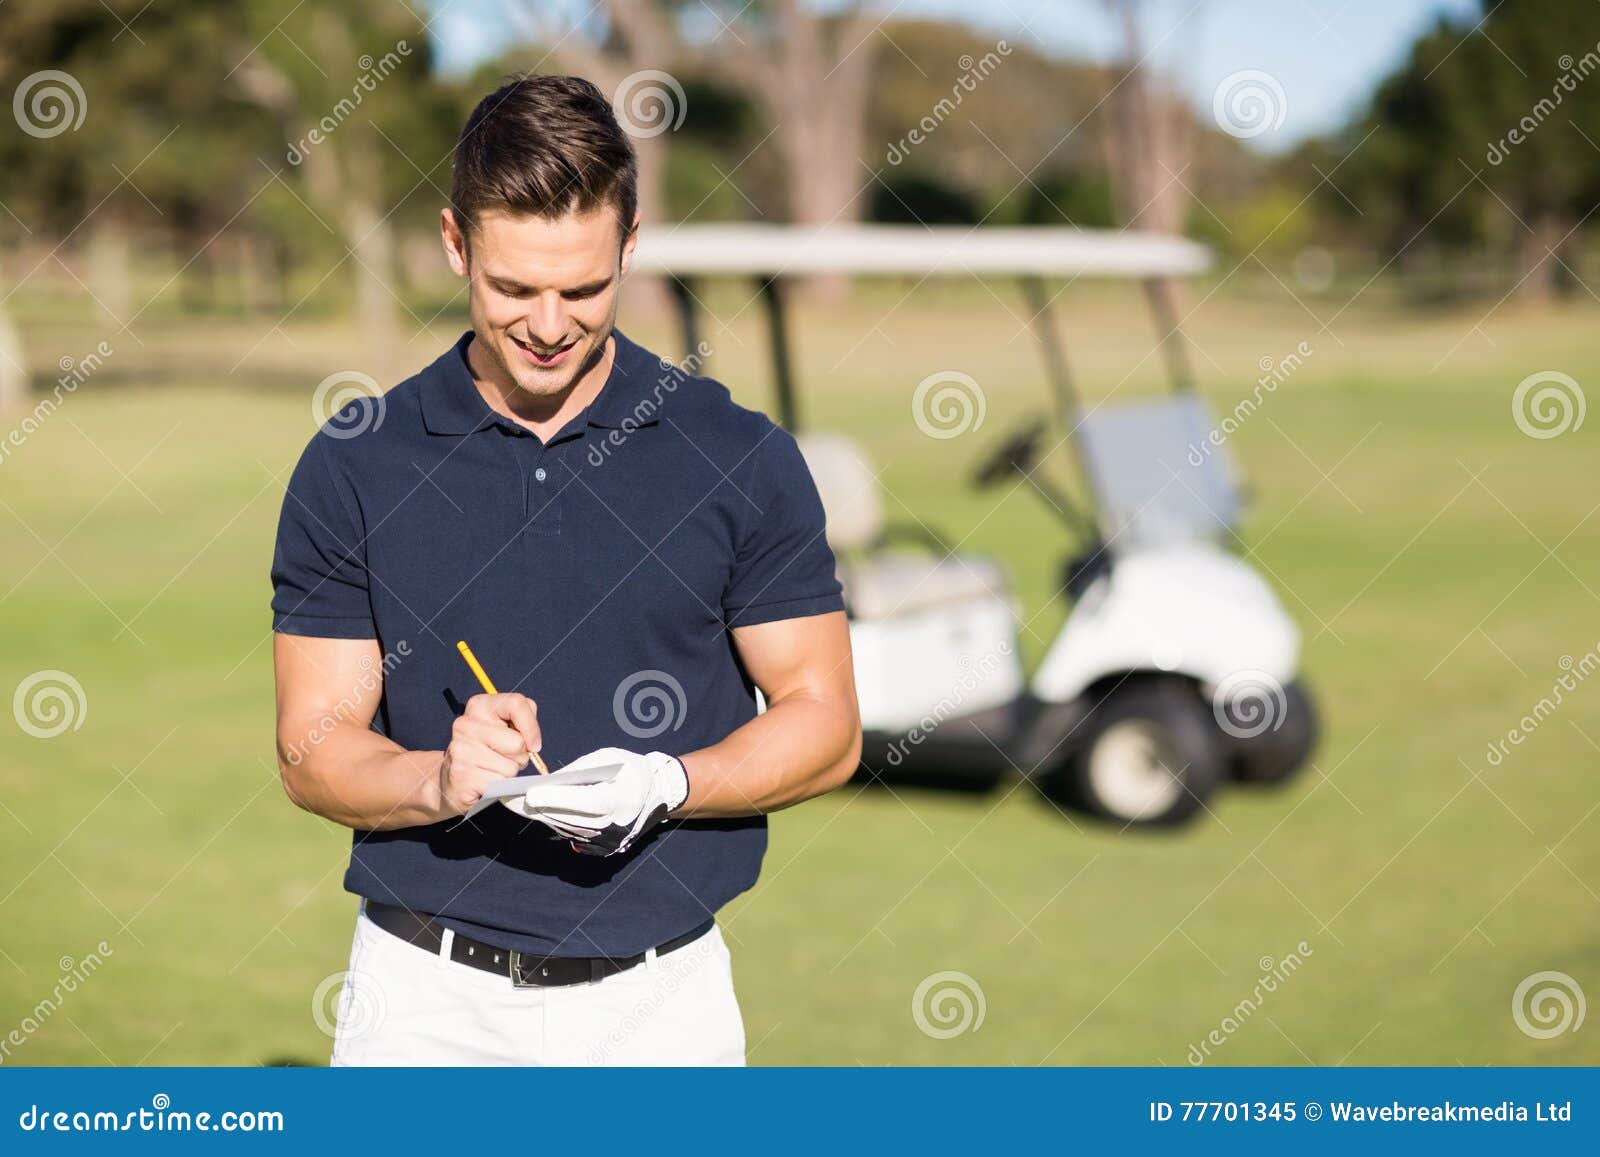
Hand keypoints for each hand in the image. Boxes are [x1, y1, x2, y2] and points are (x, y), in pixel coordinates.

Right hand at [437, 693, 541, 816]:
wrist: (451, 781)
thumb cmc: (487, 752)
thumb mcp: (505, 729)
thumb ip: (524, 724)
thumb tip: (533, 744)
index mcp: (479, 706)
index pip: (516, 703)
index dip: (532, 727)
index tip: (533, 744)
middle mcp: (466, 724)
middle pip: (518, 742)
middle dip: (520, 756)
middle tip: (504, 757)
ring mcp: (461, 750)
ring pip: (511, 767)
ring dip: (508, 773)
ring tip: (492, 769)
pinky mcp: (462, 776)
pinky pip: (500, 785)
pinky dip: (499, 788)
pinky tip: (484, 782)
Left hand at [502, 746, 689, 855]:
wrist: (658, 795)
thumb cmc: (632, 770)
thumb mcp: (610, 759)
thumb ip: (581, 769)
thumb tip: (550, 780)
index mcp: (621, 800)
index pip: (583, 801)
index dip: (554, 798)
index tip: (529, 793)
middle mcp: (614, 825)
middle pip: (569, 818)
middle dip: (539, 808)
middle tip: (510, 799)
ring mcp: (609, 840)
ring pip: (567, 829)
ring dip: (544, 816)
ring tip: (519, 804)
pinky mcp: (604, 848)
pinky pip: (573, 835)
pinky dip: (557, 822)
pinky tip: (541, 812)